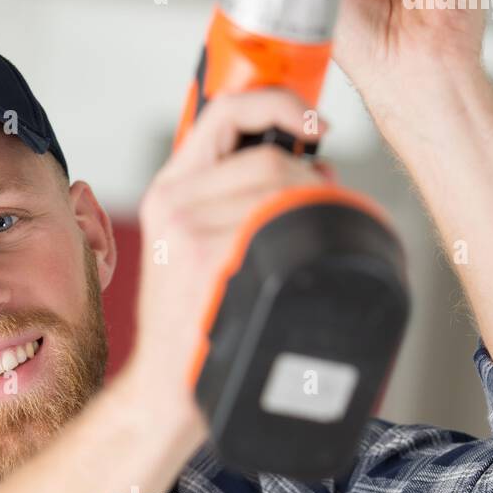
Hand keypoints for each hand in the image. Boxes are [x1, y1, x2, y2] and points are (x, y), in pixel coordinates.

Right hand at [132, 87, 329, 434]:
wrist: (166, 390)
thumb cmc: (196, 329)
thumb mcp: (195, 254)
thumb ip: (231, 206)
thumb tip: (308, 171)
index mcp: (170, 191)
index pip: (225, 112)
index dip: (279, 103)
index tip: (315, 120)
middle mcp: (172, 201)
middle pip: (267, 156)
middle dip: (313, 178)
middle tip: (326, 208)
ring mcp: (185, 229)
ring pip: (277, 185)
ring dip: (313, 207)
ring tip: (311, 240)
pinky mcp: (201, 256)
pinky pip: (272, 220)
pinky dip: (301, 233)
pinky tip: (298, 259)